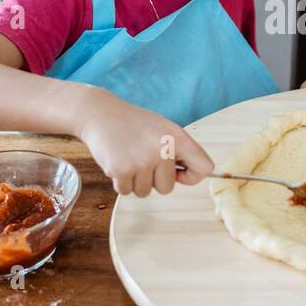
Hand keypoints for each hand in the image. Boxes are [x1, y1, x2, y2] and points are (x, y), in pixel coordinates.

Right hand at [74, 93, 212, 196]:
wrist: (100, 114)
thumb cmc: (135, 125)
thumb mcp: (164, 129)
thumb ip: (180, 151)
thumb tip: (189, 178)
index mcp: (178, 137)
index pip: (204, 168)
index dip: (192, 176)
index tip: (178, 171)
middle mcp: (163, 149)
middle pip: (167, 188)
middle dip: (154, 179)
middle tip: (142, 157)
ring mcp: (142, 161)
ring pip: (145, 192)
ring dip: (136, 181)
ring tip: (129, 157)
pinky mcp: (121, 170)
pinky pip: (126, 191)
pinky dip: (121, 182)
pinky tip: (118, 161)